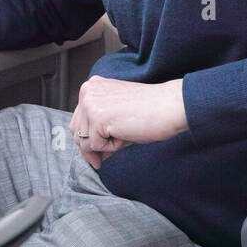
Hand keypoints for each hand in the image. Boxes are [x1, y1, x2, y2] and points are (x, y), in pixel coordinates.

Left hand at [69, 76, 187, 168]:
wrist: (169, 107)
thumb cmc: (150, 110)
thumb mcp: (118, 115)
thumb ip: (100, 127)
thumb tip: (90, 153)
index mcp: (93, 86)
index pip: (79, 119)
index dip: (87, 139)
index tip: (97, 152)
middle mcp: (88, 91)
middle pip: (77, 131)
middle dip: (89, 149)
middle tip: (102, 160)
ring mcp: (90, 103)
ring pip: (84, 141)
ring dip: (104, 147)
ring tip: (125, 136)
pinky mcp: (97, 118)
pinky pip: (95, 146)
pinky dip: (112, 148)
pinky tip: (127, 135)